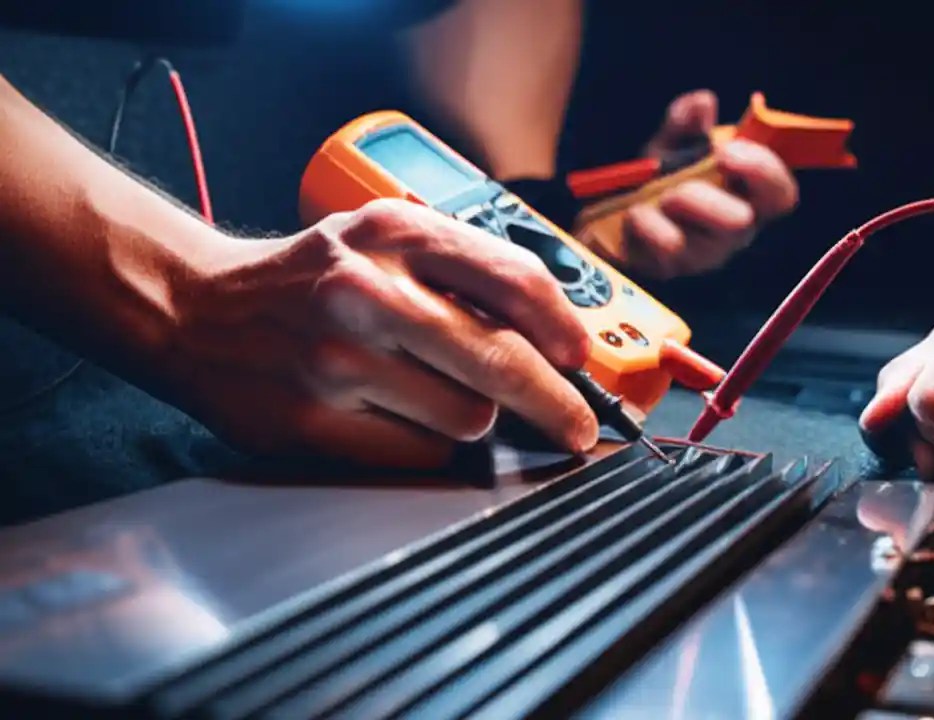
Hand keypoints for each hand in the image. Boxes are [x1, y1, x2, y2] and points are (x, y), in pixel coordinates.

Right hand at [166, 199, 598, 467]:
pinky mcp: (312, 423)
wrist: (195, 309)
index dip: (564, 329)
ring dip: (471, 418)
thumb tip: (556, 334)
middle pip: (502, 363)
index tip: (579, 359)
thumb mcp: (382, 237)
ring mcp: (337, 362)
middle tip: (576, 424)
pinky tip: (396, 419)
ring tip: (431, 394)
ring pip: (467, 418)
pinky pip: (417, 455)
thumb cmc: (309, 278)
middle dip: (557, 404)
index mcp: (394, 235)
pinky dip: (425, 446)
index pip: (515, 281)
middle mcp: (367, 293)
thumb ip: (463, 269)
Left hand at [619, 89, 798, 278]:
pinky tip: (634, 214)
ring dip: (671, 210)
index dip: (763, 172)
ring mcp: (703, 255)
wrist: (617, 216)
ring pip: (701, 242)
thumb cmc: (661, 178)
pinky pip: (664, 249)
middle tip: (679, 184)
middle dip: (706, 197)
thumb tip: (702, 103)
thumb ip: (687, 122)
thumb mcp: (672, 144)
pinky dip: (646, 223)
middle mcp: (733, 232)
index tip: (725, 152)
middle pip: (740, 222)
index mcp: (746, 197)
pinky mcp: (671, 269)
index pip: (781, 194)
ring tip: (653, 197)